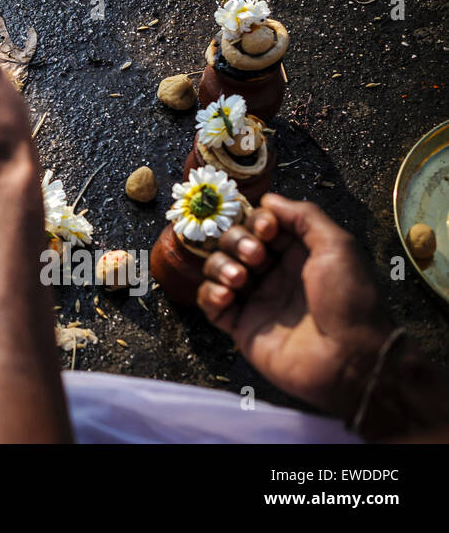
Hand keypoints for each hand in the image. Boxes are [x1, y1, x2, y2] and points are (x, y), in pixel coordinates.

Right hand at [197, 194, 394, 418]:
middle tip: (256, 258)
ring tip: (238, 280)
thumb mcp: (338, 246)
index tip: (266, 230)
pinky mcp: (240, 326)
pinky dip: (210, 294)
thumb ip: (304, 215)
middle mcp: (273, 273)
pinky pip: (209, 302)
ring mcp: (255, 299)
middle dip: (236, 242)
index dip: (255, 221)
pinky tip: (226, 296)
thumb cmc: (349, 300)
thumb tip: (268, 200)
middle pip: (232, 241)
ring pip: (217, 268)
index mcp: (295, 253)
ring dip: (220, 266)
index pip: (258, 223)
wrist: (349, 359)